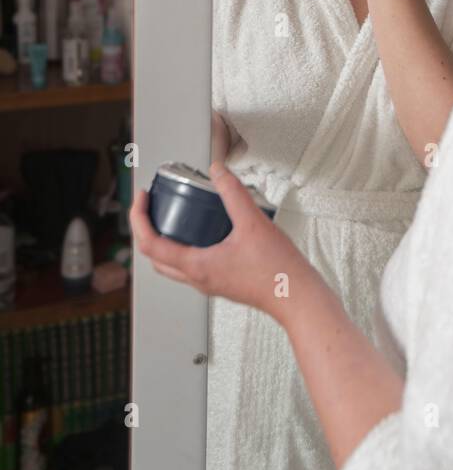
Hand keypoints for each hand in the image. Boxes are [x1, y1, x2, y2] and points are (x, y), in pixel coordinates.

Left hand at [130, 163, 301, 317]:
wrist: (297, 296)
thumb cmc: (277, 271)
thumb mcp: (253, 222)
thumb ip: (234, 193)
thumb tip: (218, 173)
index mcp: (197, 266)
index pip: (151, 244)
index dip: (139, 219)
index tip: (142, 199)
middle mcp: (199, 278)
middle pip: (155, 258)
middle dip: (146, 230)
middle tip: (150, 207)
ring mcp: (210, 282)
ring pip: (172, 265)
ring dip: (164, 242)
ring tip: (172, 217)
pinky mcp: (222, 282)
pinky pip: (192, 266)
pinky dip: (185, 248)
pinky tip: (204, 231)